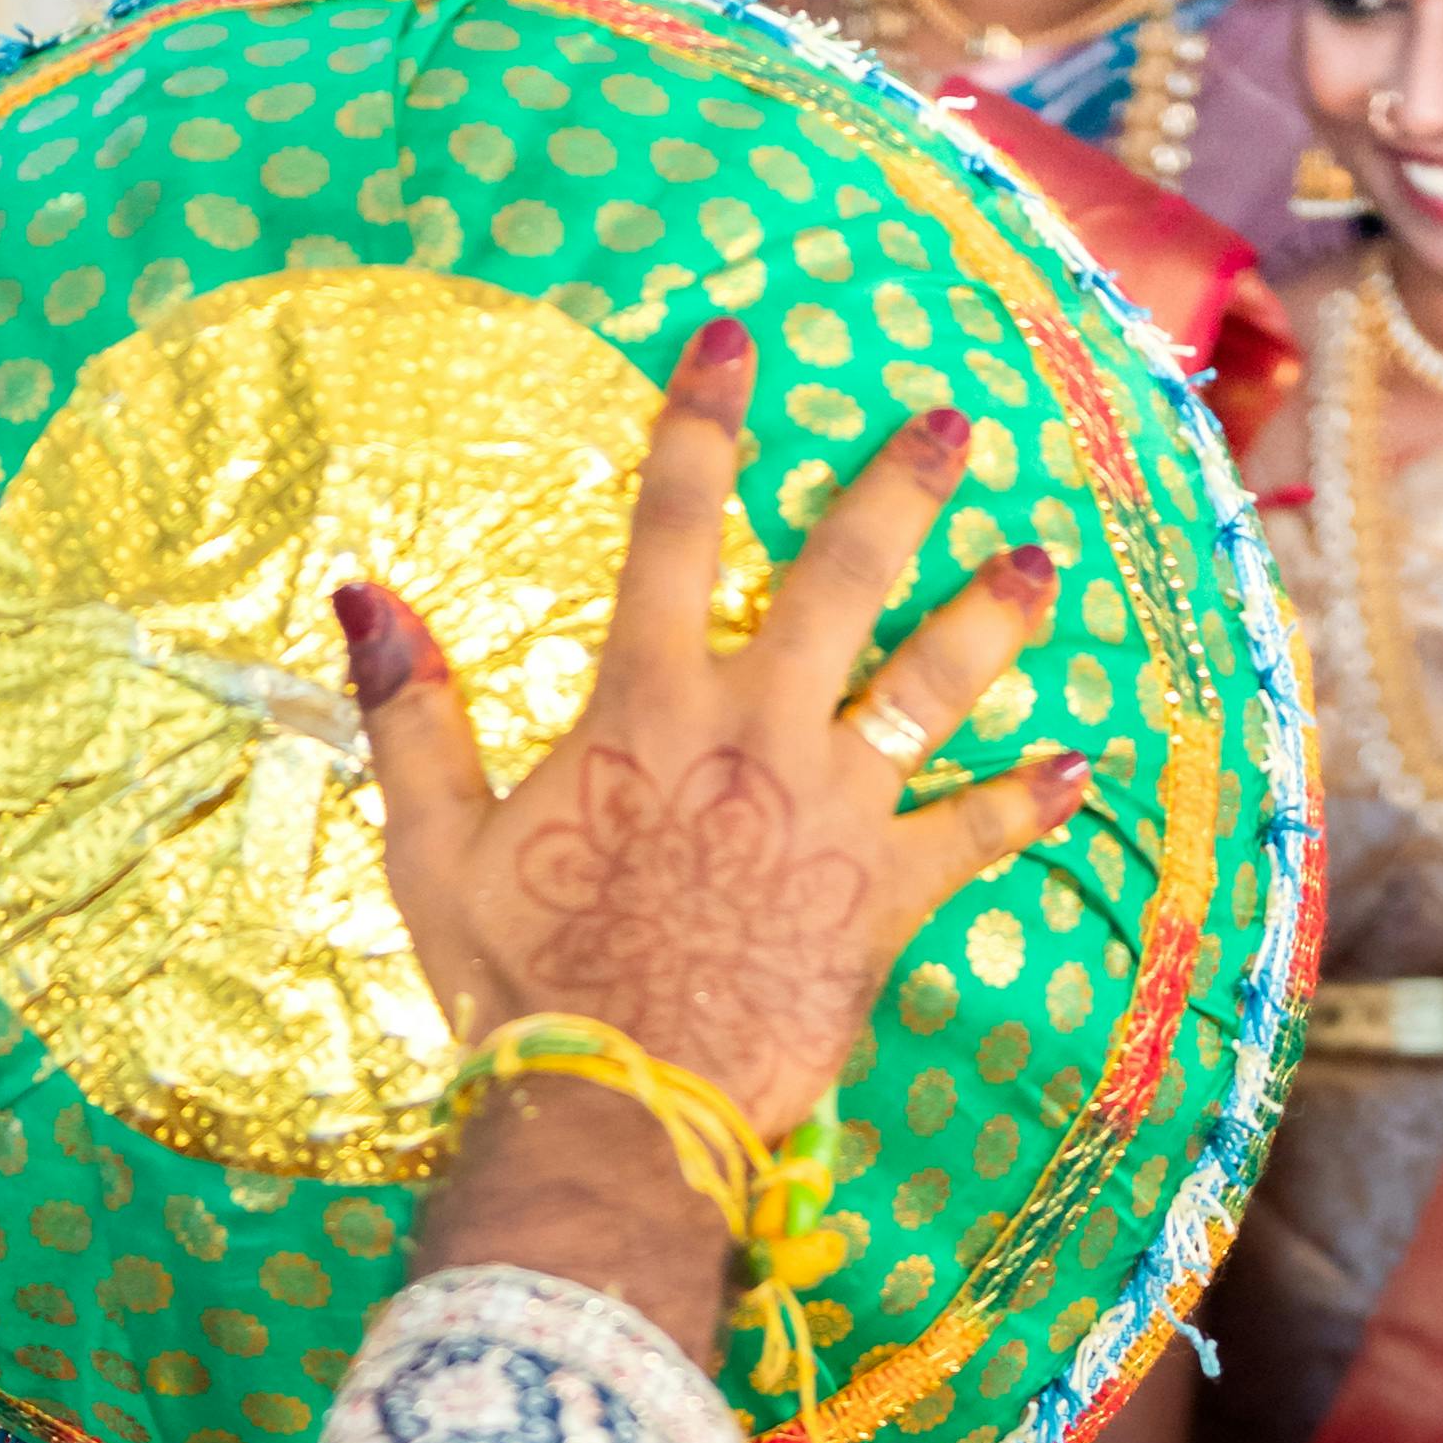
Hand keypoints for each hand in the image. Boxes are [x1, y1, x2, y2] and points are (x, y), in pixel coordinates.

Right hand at [333, 323, 1087, 1138]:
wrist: (617, 1101)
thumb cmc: (521, 981)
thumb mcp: (436, 847)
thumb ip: (412, 715)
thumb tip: (365, 595)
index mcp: (646, 702)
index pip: (672, 525)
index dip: (701, 423)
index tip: (732, 340)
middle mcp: (753, 729)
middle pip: (842, 577)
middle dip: (899, 491)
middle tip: (952, 426)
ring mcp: (831, 811)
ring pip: (929, 687)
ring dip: (989, 621)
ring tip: (1038, 565)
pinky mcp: (882, 899)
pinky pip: (972, 838)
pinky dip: (1027, 803)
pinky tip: (1076, 768)